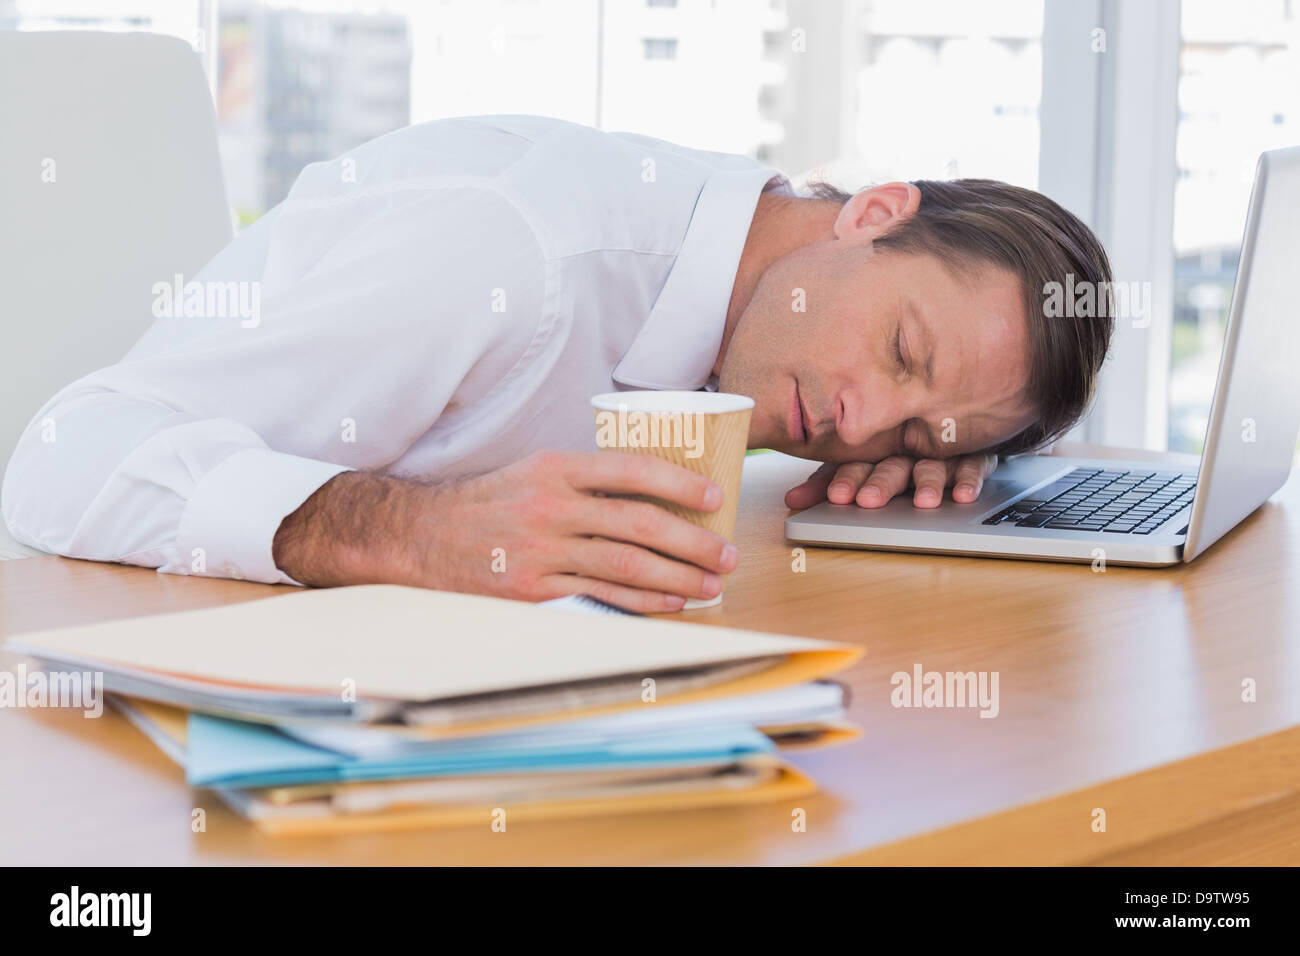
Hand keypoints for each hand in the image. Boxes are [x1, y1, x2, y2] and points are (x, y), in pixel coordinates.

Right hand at [274, 450, 738, 612]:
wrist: (419, 537)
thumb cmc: (488, 503)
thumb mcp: (533, 472)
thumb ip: (586, 480)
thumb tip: (655, 492)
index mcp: (555, 468)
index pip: (631, 469)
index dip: (680, 484)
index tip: (714, 497)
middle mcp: (550, 508)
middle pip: (640, 524)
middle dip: (693, 541)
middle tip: (727, 552)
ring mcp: (541, 553)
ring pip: (626, 565)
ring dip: (678, 577)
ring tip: (711, 583)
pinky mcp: (533, 591)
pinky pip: (601, 597)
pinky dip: (642, 601)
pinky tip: (672, 602)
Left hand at [784, 452, 997, 509]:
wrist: (949, 421)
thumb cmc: (895, 453)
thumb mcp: (858, 468)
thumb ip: (826, 484)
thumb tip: (790, 499)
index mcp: (875, 451)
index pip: (857, 464)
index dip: (846, 479)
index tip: (836, 497)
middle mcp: (905, 450)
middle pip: (892, 465)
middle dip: (881, 483)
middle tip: (871, 501)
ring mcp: (938, 451)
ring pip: (931, 466)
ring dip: (927, 483)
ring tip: (923, 502)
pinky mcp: (972, 454)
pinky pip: (973, 464)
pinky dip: (969, 478)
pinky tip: (963, 494)